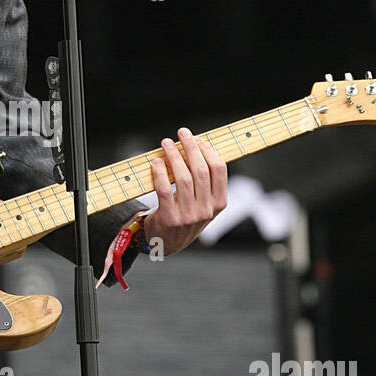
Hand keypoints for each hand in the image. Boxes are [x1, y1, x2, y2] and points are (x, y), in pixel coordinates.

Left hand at [142, 127, 226, 257]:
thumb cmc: (186, 216)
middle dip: (191, 148)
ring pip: (183, 178)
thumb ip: (205, 182)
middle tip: (182, 133)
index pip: (219, 170)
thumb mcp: (204, 203)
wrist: (168, 242)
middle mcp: (206, 210)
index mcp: (219, 203)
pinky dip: (160, 173)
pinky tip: (156, 162)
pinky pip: (164, 190)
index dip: (208, 151)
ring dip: (174, 156)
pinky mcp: (170, 218)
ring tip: (166, 144)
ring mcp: (189, 216)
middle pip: (201, 171)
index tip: (197, 139)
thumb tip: (195, 147)